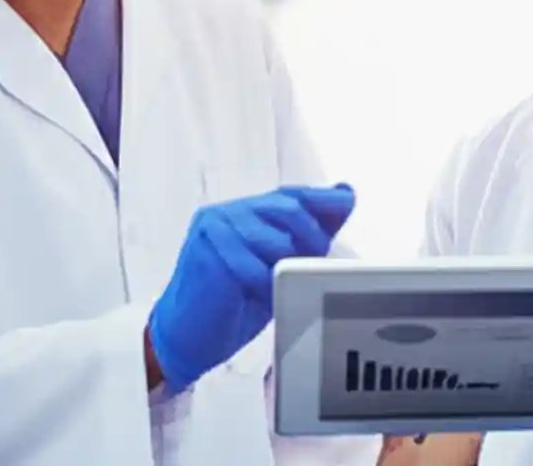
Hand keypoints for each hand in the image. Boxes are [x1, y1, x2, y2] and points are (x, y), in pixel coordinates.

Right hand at [148, 184, 354, 391]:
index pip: (289, 195)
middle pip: (287, 209)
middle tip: (314, 263)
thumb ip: (306, 234)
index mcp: (241, 212)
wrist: (185, 338)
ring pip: (274, 238)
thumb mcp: (276, 266)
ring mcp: (212, 231)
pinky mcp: (205, 255)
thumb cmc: (232, 303)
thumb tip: (344, 195)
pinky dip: (265, 285)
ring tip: (279, 285)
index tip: (347, 203)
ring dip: (286, 265)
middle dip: (311, 237)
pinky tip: (260, 296)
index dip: (321, 199)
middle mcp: (224, 214)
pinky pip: (254, 267)